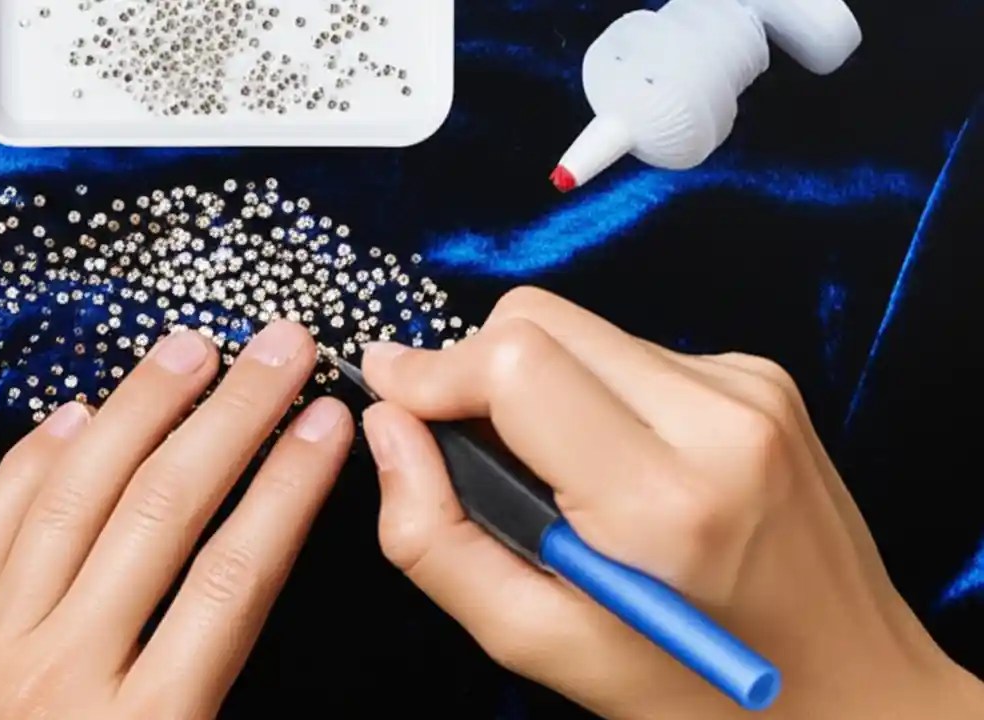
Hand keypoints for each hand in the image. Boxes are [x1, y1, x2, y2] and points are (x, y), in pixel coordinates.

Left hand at [0, 321, 351, 718]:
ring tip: (189, 349)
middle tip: (281, 348)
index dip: (287, 488)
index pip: (234, 577)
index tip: (329, 422)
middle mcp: (66, 671)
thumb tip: (265, 595)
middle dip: (231, 418)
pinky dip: (27, 464)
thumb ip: (223, 700)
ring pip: (72, 498)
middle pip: (162, 512)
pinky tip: (68, 412)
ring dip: (136, 411)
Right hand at [359, 287, 983, 719]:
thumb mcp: (539, 643)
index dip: (434, 370)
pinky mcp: (761, 379)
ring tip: (555, 474)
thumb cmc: (695, 694)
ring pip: (582, 329)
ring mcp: (749, 388)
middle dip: (476, 369)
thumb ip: (436, 538)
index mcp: (662, 497)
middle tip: (465, 446)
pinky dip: (595, 391)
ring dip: (538, 382)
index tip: (391, 392)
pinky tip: (614, 464)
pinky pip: (633, 350)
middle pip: (539, 319)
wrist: (856, 693)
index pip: (514, 361)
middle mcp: (718, 417)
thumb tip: (388, 430)